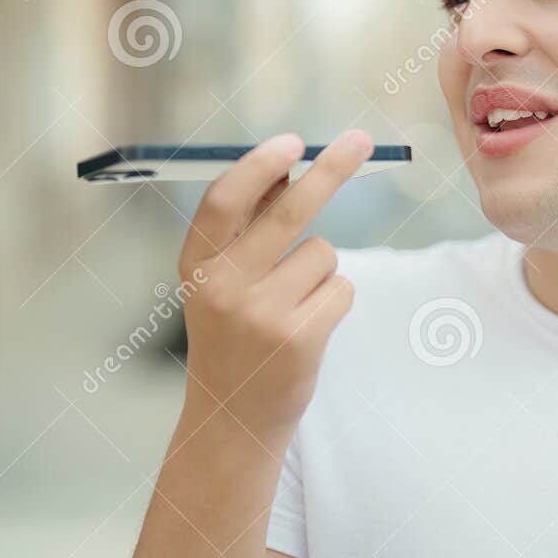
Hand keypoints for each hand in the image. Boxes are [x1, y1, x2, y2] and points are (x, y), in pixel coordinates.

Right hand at [175, 130, 373, 441]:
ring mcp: (261, 314)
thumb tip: (286, 168)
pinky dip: (334, 299)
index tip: (294, 141)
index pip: (224, 200)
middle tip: (361, 141)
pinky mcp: (299, 339)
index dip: (260, 165)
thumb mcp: (222, 281)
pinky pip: (341, 287)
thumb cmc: (235, 335)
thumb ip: (247, 228)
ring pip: (324, 253)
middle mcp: (222, 287)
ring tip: (294, 305)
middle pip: (290, 211)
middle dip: (331, 169)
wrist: (233, 417)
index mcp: (197, 265)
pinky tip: (308, 326)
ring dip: (322, 270)